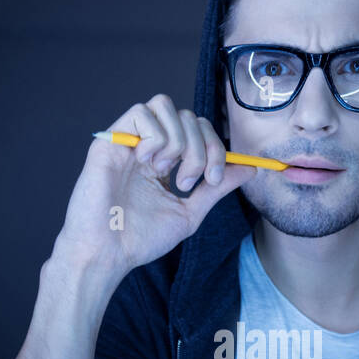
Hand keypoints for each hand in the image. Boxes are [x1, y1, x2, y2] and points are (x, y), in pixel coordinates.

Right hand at [56, 93, 258, 278]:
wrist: (108, 253)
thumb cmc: (141, 239)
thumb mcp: (190, 212)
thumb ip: (218, 188)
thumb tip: (251, 169)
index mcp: (165, 162)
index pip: (199, 130)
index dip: (215, 148)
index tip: (214, 179)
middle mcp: (148, 147)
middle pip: (188, 116)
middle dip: (200, 148)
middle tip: (189, 182)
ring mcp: (129, 141)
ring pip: (165, 105)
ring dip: (177, 141)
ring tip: (163, 172)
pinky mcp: (110, 140)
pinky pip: (141, 113)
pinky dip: (153, 137)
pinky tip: (144, 163)